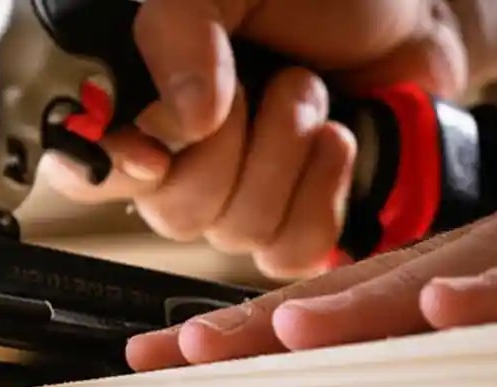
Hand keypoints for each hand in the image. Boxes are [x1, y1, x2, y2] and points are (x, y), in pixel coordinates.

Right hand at [44, 0, 468, 278]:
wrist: (411, 15)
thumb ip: (180, 30)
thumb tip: (184, 120)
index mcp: (141, 104)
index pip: (85, 170)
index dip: (114, 171)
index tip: (153, 152)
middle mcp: (181, 160)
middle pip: (172, 213)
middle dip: (230, 147)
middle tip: (261, 81)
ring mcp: (241, 197)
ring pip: (235, 232)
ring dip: (286, 153)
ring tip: (308, 92)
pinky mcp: (296, 222)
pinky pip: (288, 253)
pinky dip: (320, 197)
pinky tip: (334, 144)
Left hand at [126, 154, 496, 370]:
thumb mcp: (477, 335)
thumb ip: (408, 364)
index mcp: (428, 286)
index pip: (320, 312)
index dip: (236, 336)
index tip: (152, 360)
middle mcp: (461, 266)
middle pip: (349, 296)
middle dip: (259, 325)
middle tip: (180, 352)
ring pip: (433, 279)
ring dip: (355, 308)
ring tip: (283, 331)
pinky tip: (441, 306)